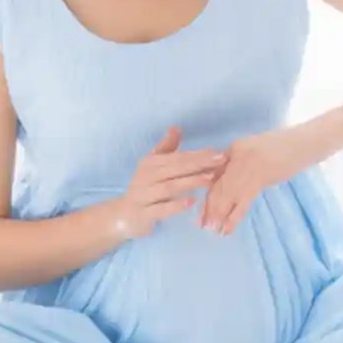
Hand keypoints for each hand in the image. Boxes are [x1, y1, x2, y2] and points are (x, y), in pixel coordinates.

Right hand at [109, 125, 227, 239]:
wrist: (123, 215)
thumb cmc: (144, 188)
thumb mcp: (152, 166)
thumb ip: (166, 148)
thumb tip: (176, 127)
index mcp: (150, 163)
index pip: (177, 156)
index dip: (197, 154)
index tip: (218, 152)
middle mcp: (146, 176)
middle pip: (175, 168)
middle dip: (198, 164)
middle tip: (219, 161)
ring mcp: (144, 195)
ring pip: (169, 187)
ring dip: (190, 182)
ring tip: (209, 179)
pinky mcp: (144, 214)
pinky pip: (161, 209)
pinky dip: (176, 205)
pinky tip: (191, 202)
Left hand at [199, 123, 328, 236]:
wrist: (304, 142)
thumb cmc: (282, 145)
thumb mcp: (255, 148)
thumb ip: (239, 161)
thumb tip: (225, 179)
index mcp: (235, 148)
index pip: (215, 174)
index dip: (208, 193)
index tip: (202, 210)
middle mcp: (237, 156)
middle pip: (218, 186)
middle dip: (210, 207)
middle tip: (203, 225)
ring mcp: (248, 166)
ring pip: (228, 194)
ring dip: (218, 213)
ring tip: (212, 229)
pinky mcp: (261, 177)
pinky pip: (244, 200)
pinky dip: (235, 215)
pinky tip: (228, 228)